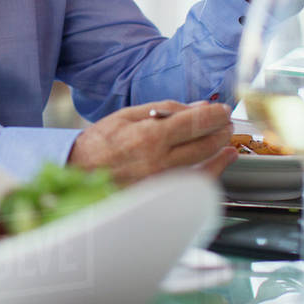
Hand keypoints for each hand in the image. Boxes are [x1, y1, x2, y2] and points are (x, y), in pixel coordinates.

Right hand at [68, 101, 236, 183]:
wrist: (78, 175)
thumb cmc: (99, 143)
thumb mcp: (127, 115)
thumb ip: (164, 110)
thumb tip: (197, 106)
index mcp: (148, 137)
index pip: (195, 122)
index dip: (214, 114)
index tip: (221, 109)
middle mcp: (159, 162)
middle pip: (204, 143)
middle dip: (220, 129)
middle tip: (224, 121)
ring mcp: (162, 183)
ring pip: (205, 164)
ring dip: (220, 147)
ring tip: (224, 137)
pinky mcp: (162, 197)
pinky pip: (196, 185)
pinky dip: (215, 170)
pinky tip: (223, 160)